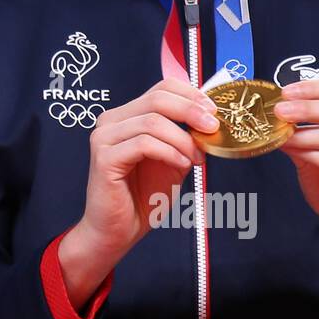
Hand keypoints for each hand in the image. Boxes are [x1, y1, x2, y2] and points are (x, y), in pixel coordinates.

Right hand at [59, 79, 218, 305]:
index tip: (214, 112)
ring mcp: (104, 137)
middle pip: (158, 98)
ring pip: (153, 122)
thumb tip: (211, 122)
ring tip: (196, 159)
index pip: (161, 88)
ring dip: (183, 140)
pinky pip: (144, 144)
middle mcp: (111, 121)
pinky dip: (169, 152)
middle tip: (213, 128)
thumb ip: (185, 138)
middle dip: (191, 111)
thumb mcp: (172, 160)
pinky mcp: (104, 157)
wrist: (117, 230)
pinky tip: (181, 165)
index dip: (191, 95)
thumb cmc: (142, 196)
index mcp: (126, 116)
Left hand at [274, 78, 318, 247]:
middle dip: (304, 107)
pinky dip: (305, 152)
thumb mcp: (316, 148)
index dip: (312, 88)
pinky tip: (289, 150)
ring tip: (279, 133)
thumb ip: (302, 129)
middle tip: (278, 110)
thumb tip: (275, 112)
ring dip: (300, 133)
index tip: (285, 91)